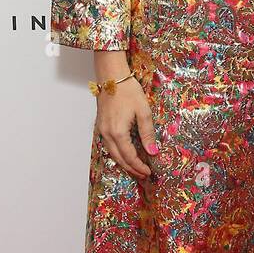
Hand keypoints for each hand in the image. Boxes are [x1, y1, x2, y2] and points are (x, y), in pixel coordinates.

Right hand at [93, 58, 158, 178]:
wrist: (112, 77)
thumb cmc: (128, 91)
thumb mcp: (143, 112)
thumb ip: (147, 134)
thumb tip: (153, 152)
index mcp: (118, 132)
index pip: (129, 156)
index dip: (139, 166)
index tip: (148, 172)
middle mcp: (107, 134)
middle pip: (119, 159)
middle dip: (131, 169)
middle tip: (143, 175)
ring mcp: (101, 130)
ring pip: (112, 154)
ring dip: (124, 163)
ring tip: (136, 168)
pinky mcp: (101, 126)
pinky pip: (108, 146)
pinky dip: (117, 154)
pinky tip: (125, 155)